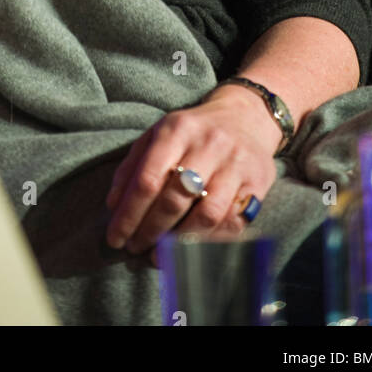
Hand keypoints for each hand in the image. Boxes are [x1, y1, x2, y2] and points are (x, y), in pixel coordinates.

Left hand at [104, 90, 280, 257]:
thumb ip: (132, 166)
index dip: (129, 214)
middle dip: (150, 231)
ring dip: (180, 243)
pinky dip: (209, 242)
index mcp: (177, 130)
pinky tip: (191, 249)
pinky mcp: (258, 184)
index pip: (148, 179)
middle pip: (174, 199)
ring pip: (206, 215)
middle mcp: (209, 145)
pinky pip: (232, 223)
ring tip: (160, 255)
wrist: (245, 116)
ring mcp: (236, 164)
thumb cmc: (192, 132)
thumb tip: (113, 205)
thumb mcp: (157, 134)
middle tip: (135, 247)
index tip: (115, 237)